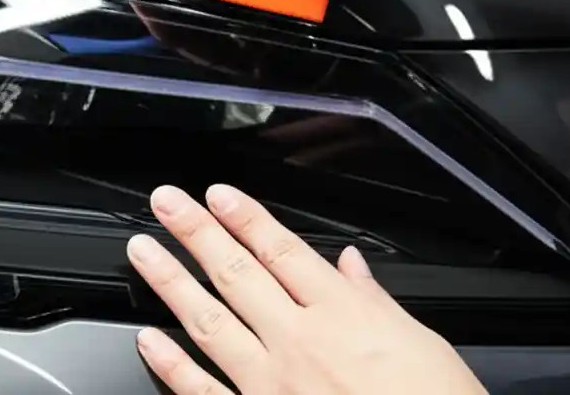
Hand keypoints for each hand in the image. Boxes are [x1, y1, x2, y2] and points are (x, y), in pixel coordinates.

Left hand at [127, 184, 487, 393]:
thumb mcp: (425, 346)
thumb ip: (376, 302)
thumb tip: (351, 265)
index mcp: (344, 316)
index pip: (282, 251)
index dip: (246, 217)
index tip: (217, 194)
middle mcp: (300, 343)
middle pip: (237, 273)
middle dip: (196, 232)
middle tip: (166, 202)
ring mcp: (272, 384)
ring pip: (209, 321)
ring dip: (171, 282)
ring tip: (143, 252)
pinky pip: (202, 390)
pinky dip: (171, 365)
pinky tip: (148, 341)